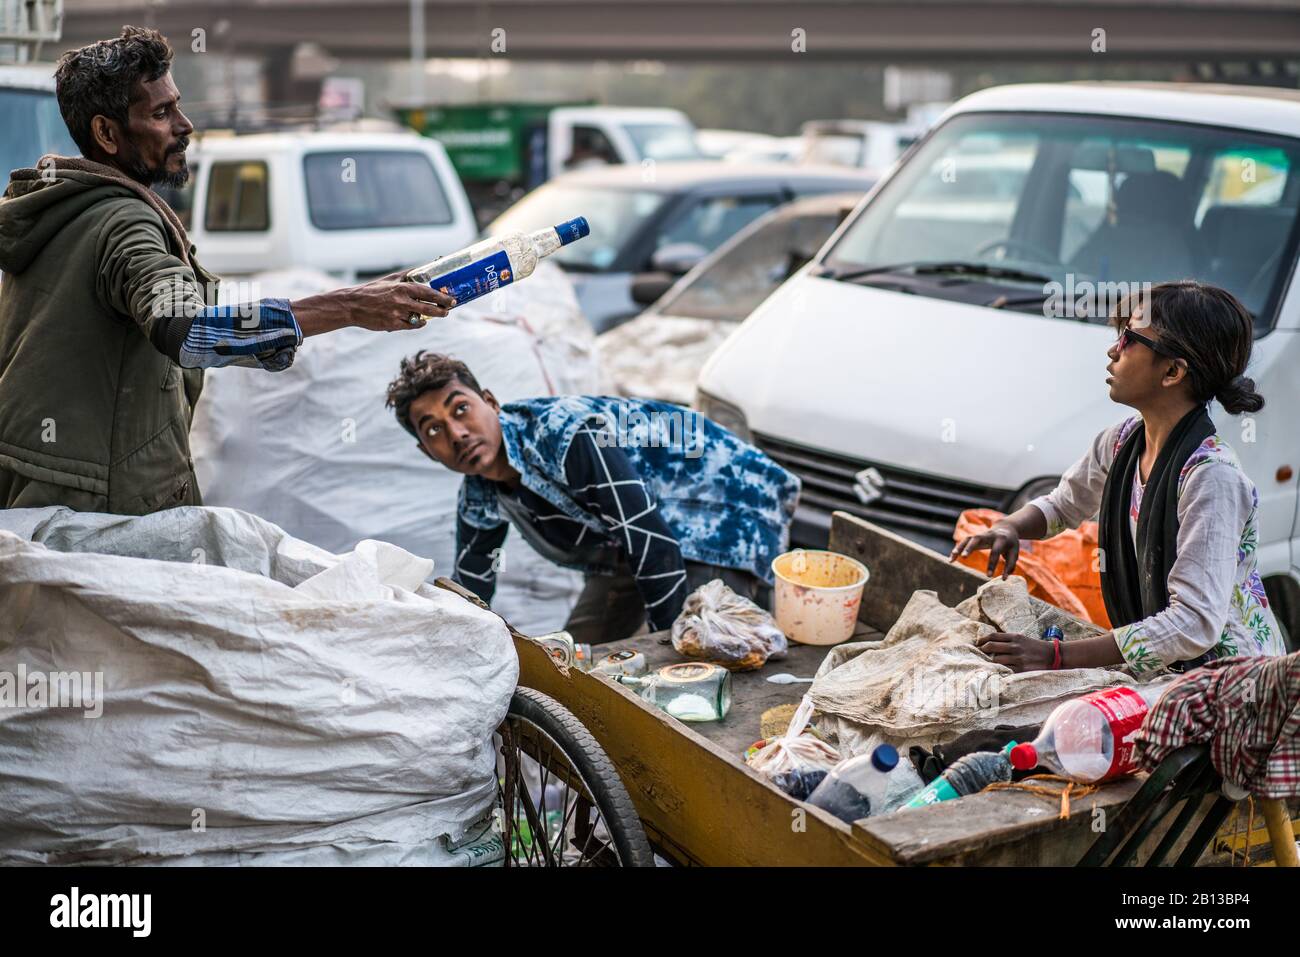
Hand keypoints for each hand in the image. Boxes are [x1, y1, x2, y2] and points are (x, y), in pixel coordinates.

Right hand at [339, 279, 454, 331]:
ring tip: (434, 315)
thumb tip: (423, 269)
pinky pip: (411, 326)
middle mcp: (402, 301)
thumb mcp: (390, 279)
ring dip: (429, 317)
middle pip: (429, 308)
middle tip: (448, 310)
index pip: (428, 293)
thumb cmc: (373, 290)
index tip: (452, 300)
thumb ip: (407, 275)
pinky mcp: (392, 325)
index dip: (442, 297)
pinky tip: (421, 321)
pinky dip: (418, 324)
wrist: (353, 305)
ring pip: (420, 318)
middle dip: (442, 310)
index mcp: (402, 288)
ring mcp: (397, 315)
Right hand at [951, 522, 1020, 577]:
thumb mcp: (1014, 553)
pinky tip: (951, 559)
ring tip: (951, 559)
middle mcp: (989, 535)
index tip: (988, 576)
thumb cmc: (1010, 544)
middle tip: (964, 557)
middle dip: (970, 547)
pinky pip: (963, 542)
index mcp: (1001, 539)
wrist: (1006, 529)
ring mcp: (980, 535)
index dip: (992, 564)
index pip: (995, 552)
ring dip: (959, 548)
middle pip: (977, 539)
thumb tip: (1003, 579)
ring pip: (967, 539)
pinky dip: (957, 549)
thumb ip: (1010, 566)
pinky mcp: (974, 537)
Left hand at [976, 632, 1055, 672]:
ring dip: (991, 661)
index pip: (993, 636)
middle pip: (991, 646)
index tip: (978, 643)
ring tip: (989, 663)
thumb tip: (989, 643)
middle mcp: (1015, 646)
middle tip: (980, 652)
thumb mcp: (1022, 639)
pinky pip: (1005, 669)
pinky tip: (997, 670)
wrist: (1053, 655)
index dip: (982, 639)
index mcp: (1015, 637)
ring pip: (996, 659)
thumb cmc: (1034, 647)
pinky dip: (1000, 669)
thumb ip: (1008, 640)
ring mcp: (1018, 658)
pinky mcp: (1022, 669)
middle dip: (983, 649)